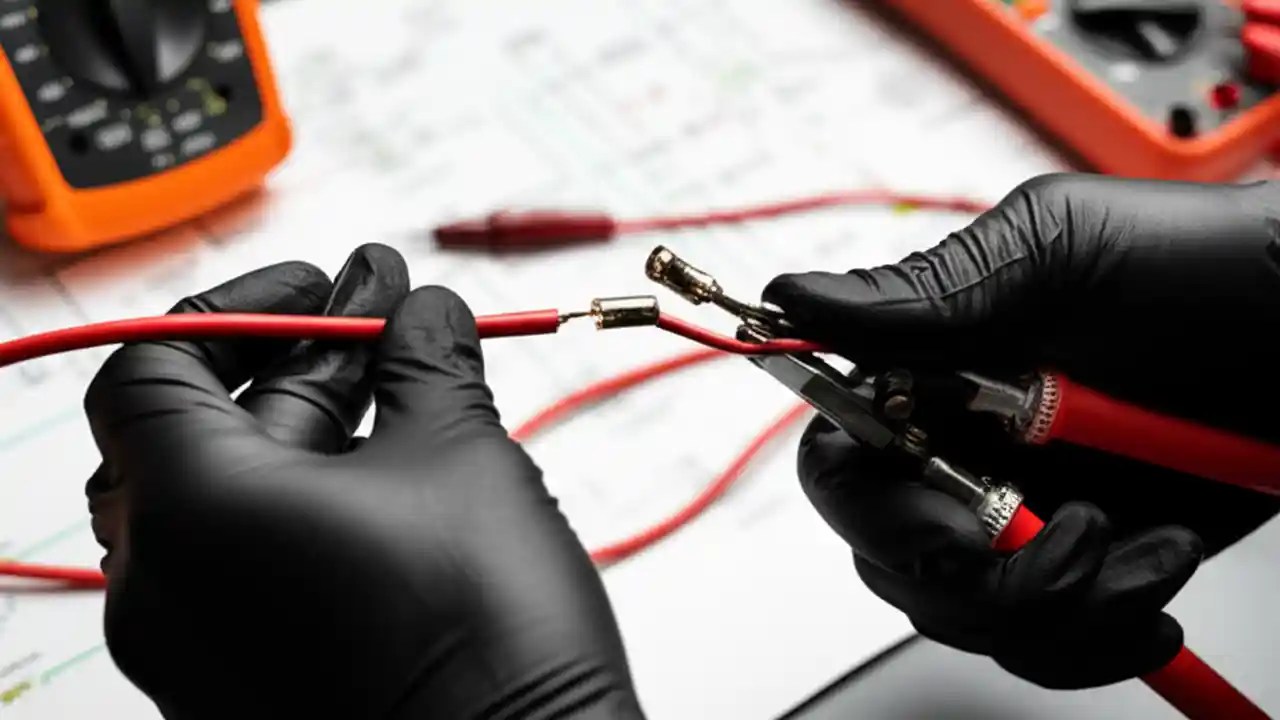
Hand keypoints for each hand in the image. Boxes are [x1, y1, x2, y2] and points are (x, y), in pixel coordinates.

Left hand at [86, 244, 643, 718]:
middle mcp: (167, 591)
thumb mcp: (462, 458)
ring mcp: (201, 651)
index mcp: (192, 514)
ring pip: (234, 501)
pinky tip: (401, 472)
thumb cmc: (485, 645)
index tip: (325, 285)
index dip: (243, 306)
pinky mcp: (248, 687)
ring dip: (317, 427)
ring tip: (411, 383)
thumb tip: (423, 311)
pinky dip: (316, 503)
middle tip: (389, 312)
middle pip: (198, 428)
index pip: (152, 364)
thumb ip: (427, 361)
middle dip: (301, 358)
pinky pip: (256, 567)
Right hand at [762, 173, 1279, 688]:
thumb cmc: (1209, 267)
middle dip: (982, 577)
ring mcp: (1028, 512)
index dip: (870, 502)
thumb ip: (929, 291)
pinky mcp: (1094, 565)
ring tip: (1147, 547)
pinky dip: (1100, 637)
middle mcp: (969, 447)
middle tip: (1068, 536)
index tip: (946, 516)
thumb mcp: (1063, 256)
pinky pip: (1048, 644)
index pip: (842, 457)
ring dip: (1064, 605)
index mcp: (940, 370)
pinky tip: (1153, 580)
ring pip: (970, 618)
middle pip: (894, 560)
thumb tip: (797, 300)